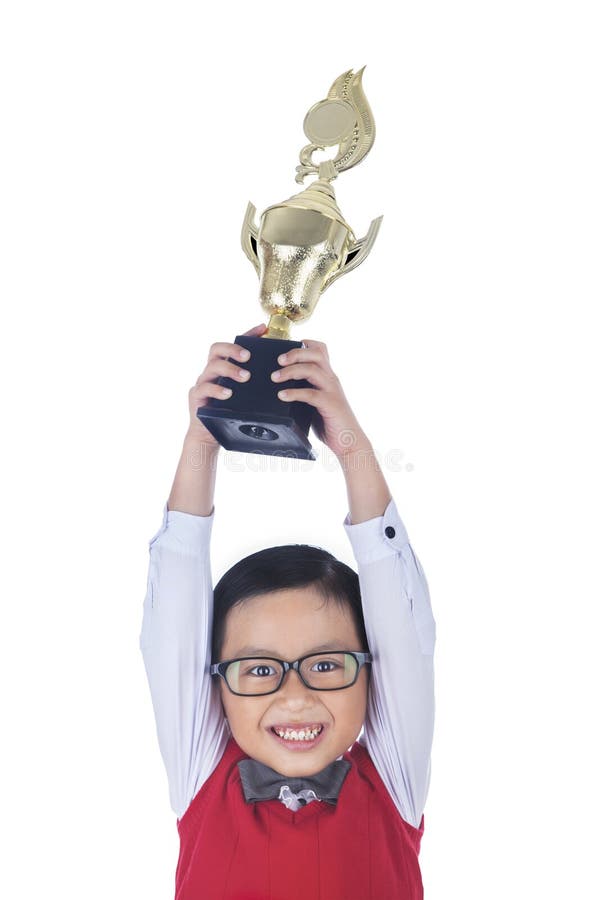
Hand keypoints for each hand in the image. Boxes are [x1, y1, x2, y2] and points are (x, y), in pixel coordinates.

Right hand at [187, 322, 267, 444]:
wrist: (209, 436)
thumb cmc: (230, 415)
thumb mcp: (246, 397)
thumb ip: (256, 386)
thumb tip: (283, 379)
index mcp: (225, 367)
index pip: (234, 344)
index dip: (248, 334)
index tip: (263, 329)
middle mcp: (212, 371)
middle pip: (217, 348)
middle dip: (233, 348)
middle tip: (248, 356)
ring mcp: (203, 382)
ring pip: (212, 366)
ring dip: (230, 369)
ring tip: (245, 377)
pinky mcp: (196, 396)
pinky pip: (204, 388)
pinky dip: (217, 390)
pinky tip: (228, 393)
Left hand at [271, 339, 371, 458]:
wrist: (350, 442)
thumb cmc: (330, 423)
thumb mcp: (316, 402)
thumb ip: (304, 391)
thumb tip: (280, 388)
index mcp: (327, 376)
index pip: (320, 349)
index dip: (304, 344)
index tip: (285, 348)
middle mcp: (331, 379)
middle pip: (315, 353)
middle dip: (294, 353)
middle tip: (278, 361)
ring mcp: (332, 391)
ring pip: (312, 369)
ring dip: (290, 371)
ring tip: (274, 377)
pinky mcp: (330, 405)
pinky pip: (310, 394)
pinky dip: (294, 393)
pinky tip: (282, 396)